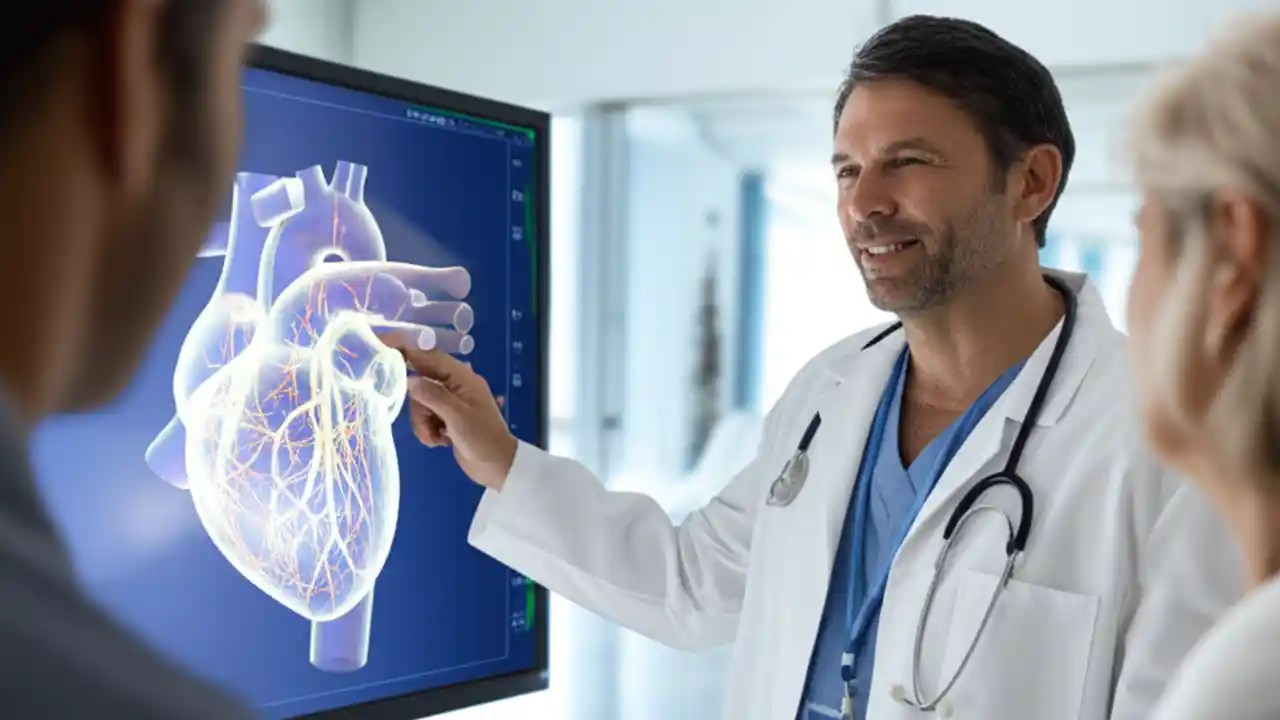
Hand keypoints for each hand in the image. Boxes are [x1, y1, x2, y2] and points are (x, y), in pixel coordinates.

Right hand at [379, 336, 516, 490]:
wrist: (497, 467)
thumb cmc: (483, 439)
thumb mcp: (458, 417)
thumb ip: (433, 396)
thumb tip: (410, 379)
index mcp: (462, 377)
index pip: (429, 357)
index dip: (406, 350)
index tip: (382, 345)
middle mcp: (455, 385)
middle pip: (420, 383)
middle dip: (418, 406)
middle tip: (428, 424)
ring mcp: (449, 401)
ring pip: (419, 403)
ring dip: (423, 423)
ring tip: (437, 437)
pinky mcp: (445, 417)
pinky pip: (424, 416)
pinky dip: (427, 430)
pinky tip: (440, 441)